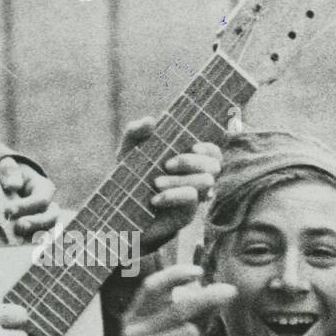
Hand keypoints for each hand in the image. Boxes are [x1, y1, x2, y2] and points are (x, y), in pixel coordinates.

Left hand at [0, 157, 60, 239]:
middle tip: (18, 227)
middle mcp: (49, 206)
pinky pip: (41, 242)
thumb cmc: (9, 175)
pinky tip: (21, 251)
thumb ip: (10, 171)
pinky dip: (34, 247)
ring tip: (20, 242)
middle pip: (52, 218)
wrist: (8, 186)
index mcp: (44, 189)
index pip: (42, 200)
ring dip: (37, 238)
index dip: (27, 206)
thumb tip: (13, 186)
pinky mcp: (37, 233)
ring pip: (50, 232)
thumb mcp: (8, 166)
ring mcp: (45, 221)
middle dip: (36, 224)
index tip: (8, 210)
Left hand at [120, 117, 221, 253]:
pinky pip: (191, 199)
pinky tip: (155, 199)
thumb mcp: (128, 152)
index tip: (193, 146)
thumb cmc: (129, 177)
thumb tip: (150, 121)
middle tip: (166, 164)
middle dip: (191, 161)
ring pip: (206, 182)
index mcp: (188, 160)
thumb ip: (136, 132)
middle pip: (215, 165)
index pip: (214, 152)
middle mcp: (196, 178)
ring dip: (180, 179)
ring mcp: (194, 198)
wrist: (120, 211)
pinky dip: (173, 195)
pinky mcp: (187, 214)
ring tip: (155, 183)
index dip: (209, 147)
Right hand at [123, 265, 235, 335]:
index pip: (151, 286)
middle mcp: (132, 332)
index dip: (175, 275)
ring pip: (188, 330)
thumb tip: (221, 288)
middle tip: (231, 292)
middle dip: (208, 297)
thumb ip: (195, 311)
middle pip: (178, 305)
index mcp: (134, 318)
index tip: (199, 272)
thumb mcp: (180, 333)